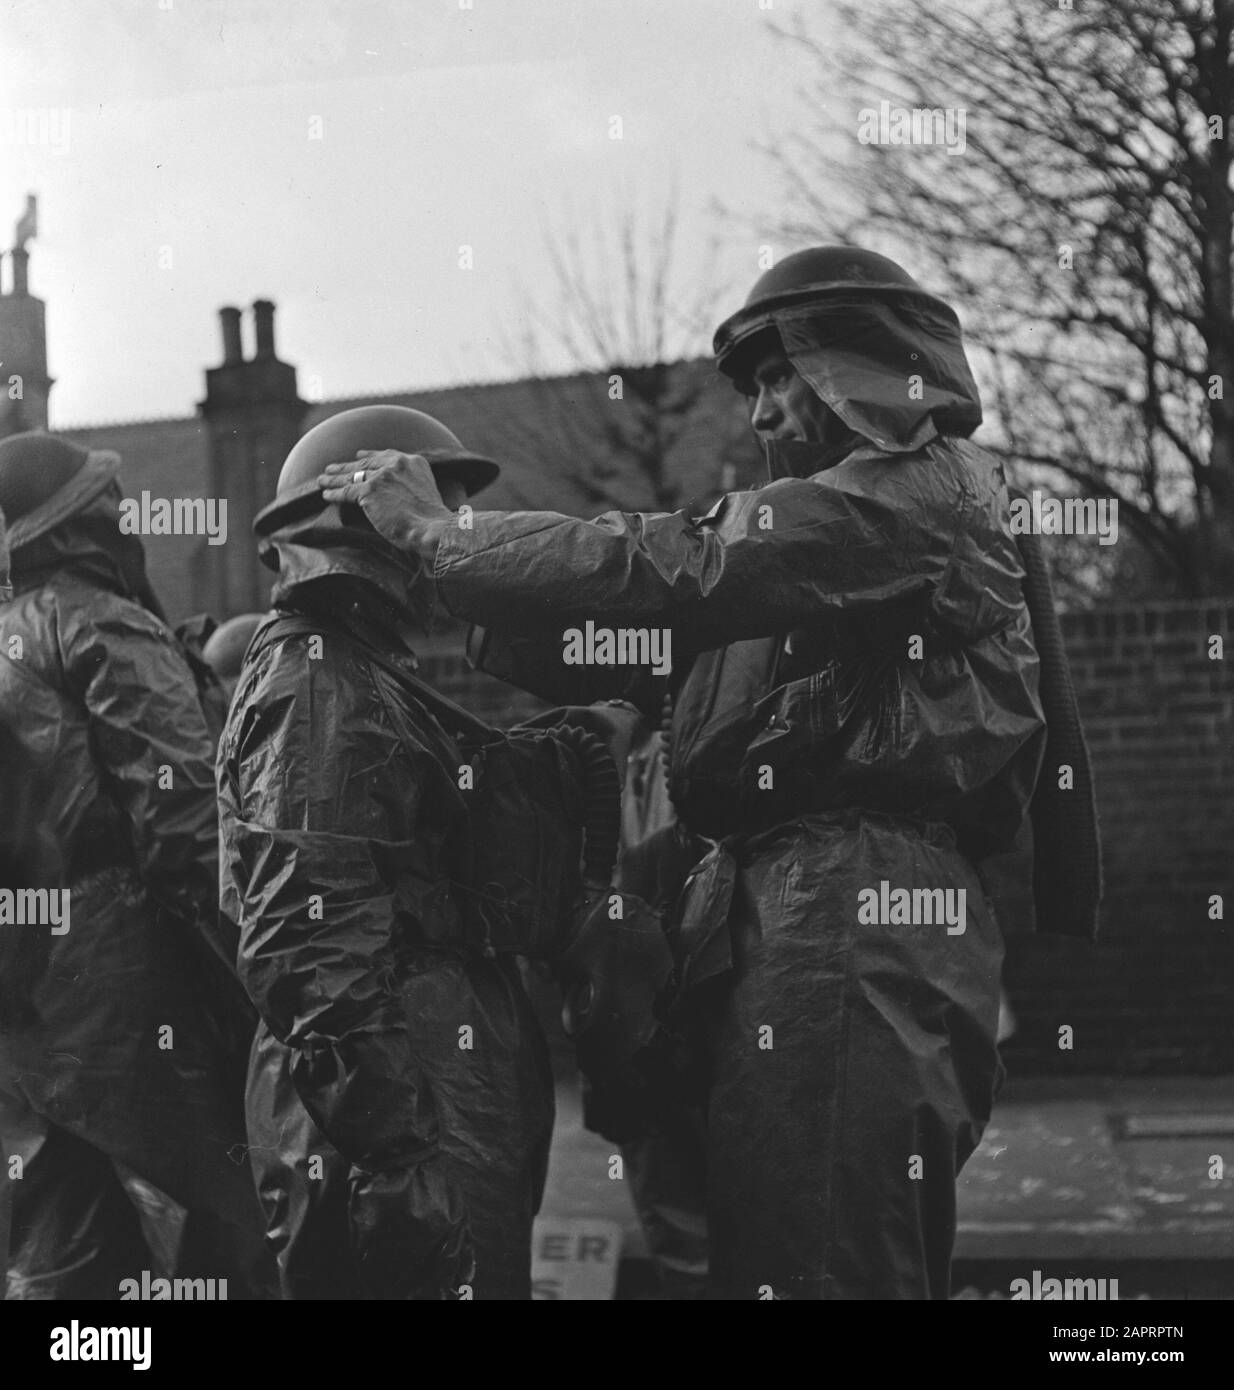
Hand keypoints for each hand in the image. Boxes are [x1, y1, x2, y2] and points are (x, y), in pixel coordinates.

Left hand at [319, 450, 453, 554]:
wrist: (433, 528)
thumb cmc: (434, 520)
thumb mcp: (427, 491)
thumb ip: (412, 485)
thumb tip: (400, 495)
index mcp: (413, 462)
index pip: (386, 456)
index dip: (369, 456)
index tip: (359, 456)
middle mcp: (397, 464)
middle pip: (365, 464)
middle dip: (347, 466)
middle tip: (332, 467)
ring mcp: (382, 476)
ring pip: (353, 475)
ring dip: (335, 478)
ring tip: (323, 479)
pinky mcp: (369, 491)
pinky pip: (347, 491)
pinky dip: (335, 493)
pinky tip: (326, 494)